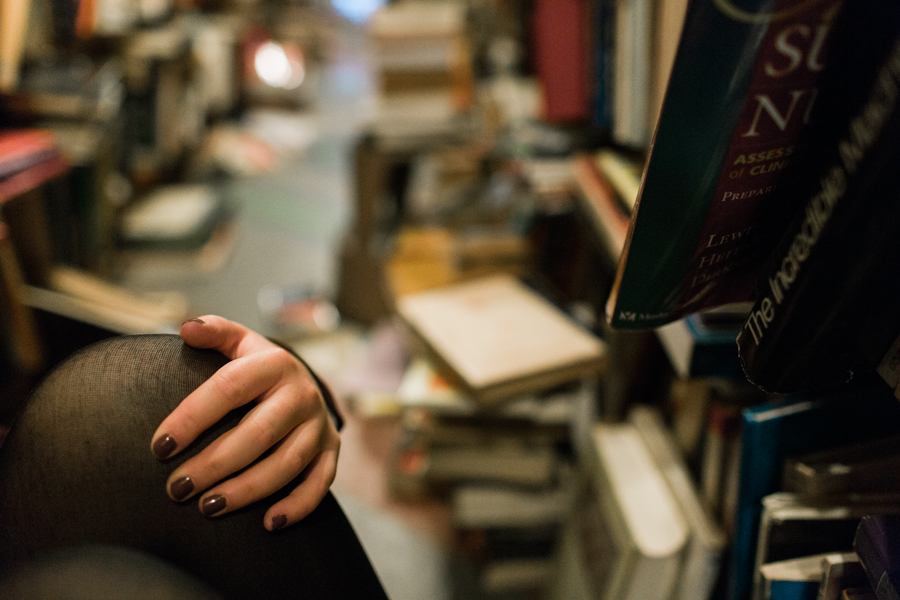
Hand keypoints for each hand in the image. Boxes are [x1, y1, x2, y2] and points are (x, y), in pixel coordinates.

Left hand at [150, 315, 339, 530]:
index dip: (193, 416)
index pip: (229, 387)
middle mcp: (302, 393)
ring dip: (246, 490)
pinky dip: (298, 505)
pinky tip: (268, 523)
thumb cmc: (258, 370)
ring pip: (286, 464)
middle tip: (177, 488)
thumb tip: (186, 328)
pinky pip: (320, 483)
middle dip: (215, 464)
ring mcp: (319, 425)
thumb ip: (215, 332)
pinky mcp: (331, 451)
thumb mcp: (240, 344)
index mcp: (274, 363)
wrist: (303, 385)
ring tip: (207, 507)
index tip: (159, 446)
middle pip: (258, 433)